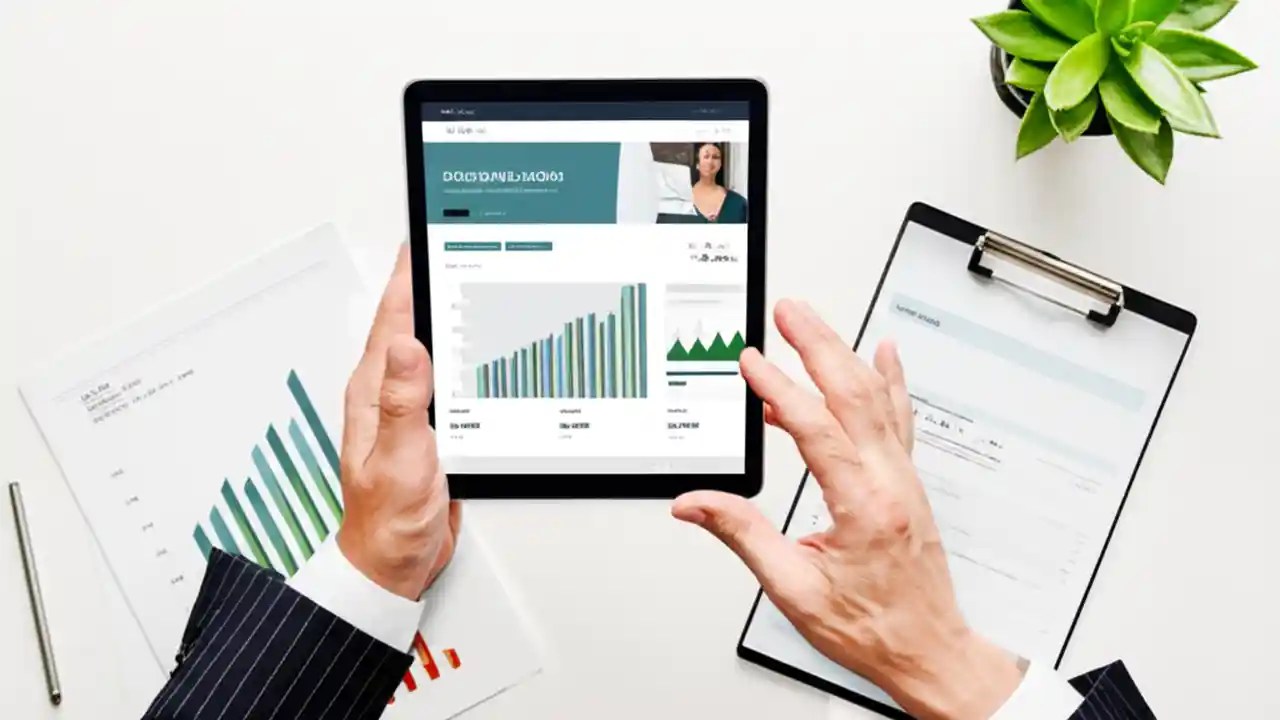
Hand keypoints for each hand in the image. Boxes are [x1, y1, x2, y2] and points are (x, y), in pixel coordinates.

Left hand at [336, 244, 460, 600]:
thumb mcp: (401, 462)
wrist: (392, 567)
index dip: (407, 277)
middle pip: (409, 323)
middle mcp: (386, 395)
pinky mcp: (427, 426)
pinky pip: (445, 376)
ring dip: (443, 311)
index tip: (422, 240)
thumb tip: (407, 346)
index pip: (392, 320)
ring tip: (459, 272)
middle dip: (425, 279)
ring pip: (427, 346)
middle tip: (447, 240)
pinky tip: (474, 342)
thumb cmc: (387, 524)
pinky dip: (459, 351)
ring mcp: (406, 409)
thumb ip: (405, 404)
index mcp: (373, 394)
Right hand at [673, 300, 1021, 719]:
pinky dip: (891, 380)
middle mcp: (891, 483)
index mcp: (863, 507)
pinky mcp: (908, 482)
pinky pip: (901, 417)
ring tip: (814, 322)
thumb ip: (742, 536)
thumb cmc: (872, 628)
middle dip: (817, 346)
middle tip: (788, 312)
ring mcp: (904, 479)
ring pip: (878, 399)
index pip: (816, 430)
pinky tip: (885, 354)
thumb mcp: (793, 590)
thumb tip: (696, 505)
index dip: (780, 390)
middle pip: (853, 395)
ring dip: (844, 354)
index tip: (753, 361)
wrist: (929, 651)